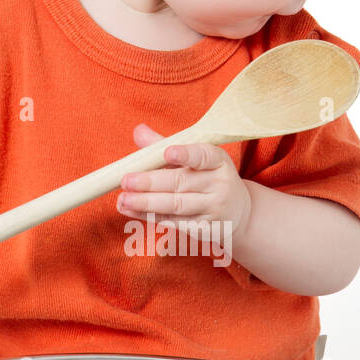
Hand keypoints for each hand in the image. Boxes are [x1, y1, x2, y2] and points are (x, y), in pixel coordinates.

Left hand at [116, 123, 251, 243]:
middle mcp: (219, 184)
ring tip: (123, 199)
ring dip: (146, 203)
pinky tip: (129, 210)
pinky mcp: (204, 228)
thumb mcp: (194, 159)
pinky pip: (173, 222)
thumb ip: (164, 146)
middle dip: (151, 182)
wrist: (236, 212)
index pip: (203, 155)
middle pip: (181, 182)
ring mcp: (213, 208)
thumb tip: (138, 131)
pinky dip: (148, 216)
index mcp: (218, 160)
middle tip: (125, 180)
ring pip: (176, 205)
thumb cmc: (207, 178)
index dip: (185, 154)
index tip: (167, 152)